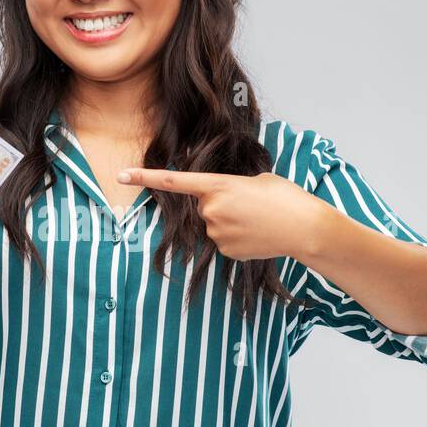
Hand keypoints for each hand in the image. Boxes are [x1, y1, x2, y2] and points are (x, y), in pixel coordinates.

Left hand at [116, 167, 325, 261]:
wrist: (304, 228)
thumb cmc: (286, 198)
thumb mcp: (257, 180)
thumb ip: (231, 186)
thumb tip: (223, 201)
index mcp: (218, 185)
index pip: (173, 181)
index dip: (145, 178)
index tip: (121, 175)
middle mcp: (211, 210)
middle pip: (202, 205)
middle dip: (219, 204)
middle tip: (249, 204)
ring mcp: (217, 233)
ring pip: (213, 224)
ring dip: (230, 221)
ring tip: (257, 219)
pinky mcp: (225, 251)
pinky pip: (223, 241)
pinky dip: (237, 237)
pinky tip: (257, 235)